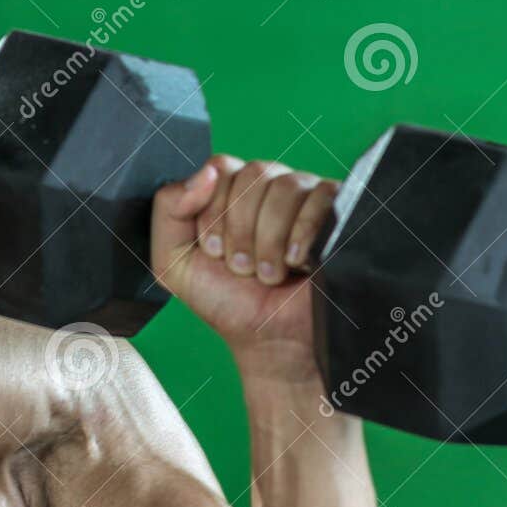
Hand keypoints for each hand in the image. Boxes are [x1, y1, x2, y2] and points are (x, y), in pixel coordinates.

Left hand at [151, 156, 338, 376]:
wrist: (271, 339)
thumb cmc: (227, 300)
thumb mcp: (174, 261)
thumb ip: (168, 210)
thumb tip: (205, 172)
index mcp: (231, 190)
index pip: (222, 167)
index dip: (214, 211)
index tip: (214, 252)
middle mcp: (269, 185)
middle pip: (254, 173)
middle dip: (241, 229)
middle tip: (241, 267)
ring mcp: (305, 196)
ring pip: (286, 186)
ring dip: (269, 240)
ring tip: (268, 272)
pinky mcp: (337, 212)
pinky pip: (320, 198)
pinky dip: (302, 234)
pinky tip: (296, 262)